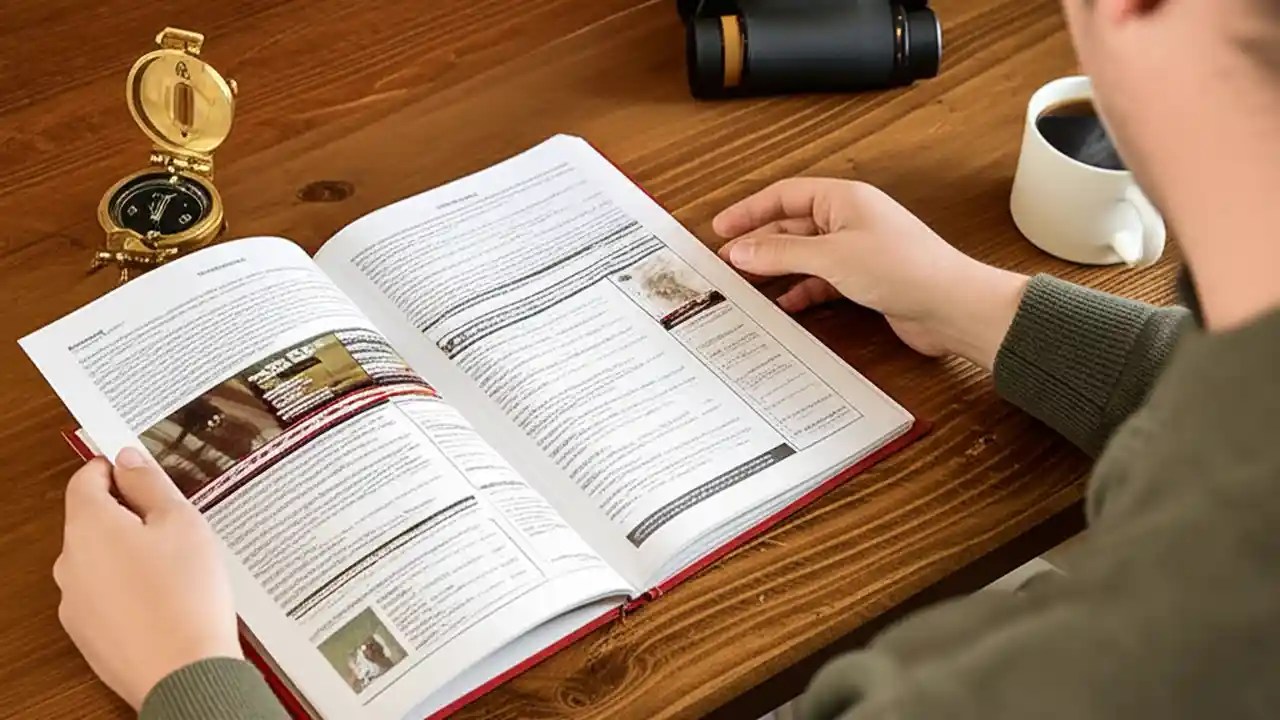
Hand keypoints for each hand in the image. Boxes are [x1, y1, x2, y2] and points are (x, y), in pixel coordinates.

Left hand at [54, 448, 240, 709]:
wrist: (185, 673)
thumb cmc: (187, 593)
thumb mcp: (181, 522)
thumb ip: (150, 484)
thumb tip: (127, 458)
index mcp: (90, 526)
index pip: (87, 478)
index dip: (117, 468)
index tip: (147, 472)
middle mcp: (70, 562)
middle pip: (94, 520)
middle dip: (131, 515)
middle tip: (178, 524)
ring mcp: (74, 601)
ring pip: (101, 559)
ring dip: (131, 553)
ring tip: (179, 568)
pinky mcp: (87, 632)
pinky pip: (106, 595)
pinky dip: (131, 589)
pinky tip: (167, 600)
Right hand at [715, 178, 1028, 369]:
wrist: (952, 305)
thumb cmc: (905, 268)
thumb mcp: (831, 257)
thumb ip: (781, 253)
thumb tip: (740, 249)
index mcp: (843, 199)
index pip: (784, 195)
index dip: (749, 211)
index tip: (721, 228)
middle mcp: (850, 220)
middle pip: (792, 225)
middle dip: (759, 243)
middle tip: (727, 262)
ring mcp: (859, 250)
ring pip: (805, 255)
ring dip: (777, 269)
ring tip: (747, 285)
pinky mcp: (866, 280)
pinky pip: (822, 280)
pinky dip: (801, 290)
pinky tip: (785, 304)